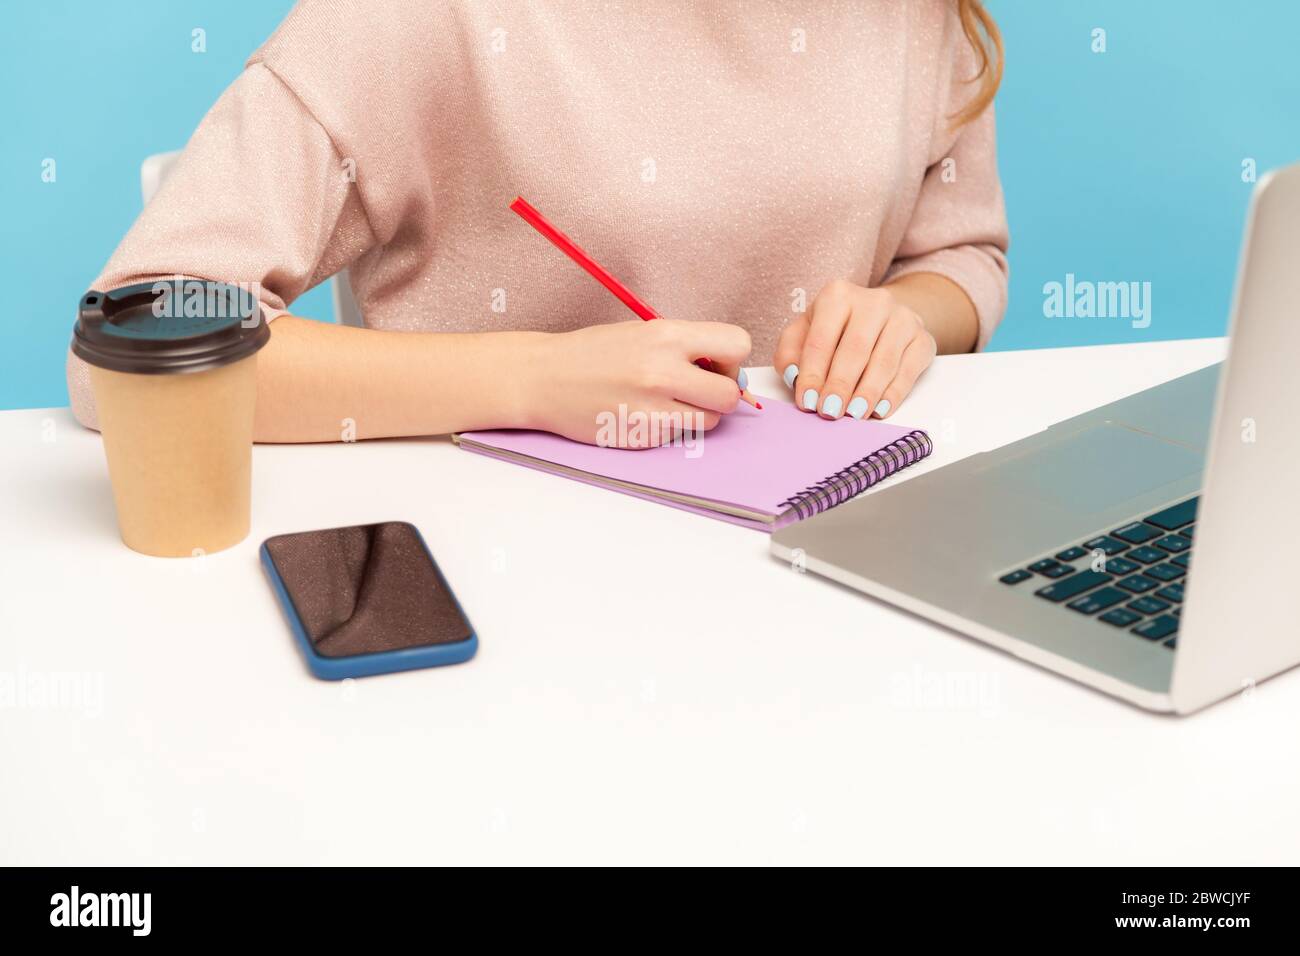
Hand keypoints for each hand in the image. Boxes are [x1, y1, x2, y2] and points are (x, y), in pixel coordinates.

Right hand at [524, 319, 750, 445]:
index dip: (731, 358)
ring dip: (698, 415)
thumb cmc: (594, 353)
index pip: (737, 344)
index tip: (714, 363)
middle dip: (721, 394)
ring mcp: (651, 408)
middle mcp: (663, 371)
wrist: (544, 378)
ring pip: (710, 422)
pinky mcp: (641, 436)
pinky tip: (640, 413)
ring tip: (668, 402)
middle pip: (729, 395)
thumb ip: (686, 346)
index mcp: (666, 335)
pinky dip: (668, 427)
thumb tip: (729, 370)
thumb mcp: (643, 332)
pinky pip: (678, 436)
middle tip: (698, 389)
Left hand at [774, 280, 936, 420]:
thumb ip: (790, 352)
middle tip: (830, 412)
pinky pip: (909, 370)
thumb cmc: (836, 329)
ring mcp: (903, 319)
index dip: (812, 374)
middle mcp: (874, 302)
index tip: (807, 402)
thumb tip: (794, 377)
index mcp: (838, 295)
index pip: (821, 339)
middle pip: (855, 349)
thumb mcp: (805, 331)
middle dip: (840, 385)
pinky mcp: (923, 339)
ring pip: (884, 361)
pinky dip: (894, 394)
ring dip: (867, 392)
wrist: (883, 318)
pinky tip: (879, 410)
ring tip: (853, 414)